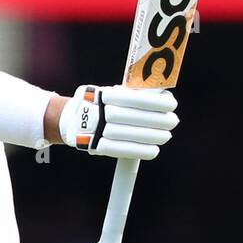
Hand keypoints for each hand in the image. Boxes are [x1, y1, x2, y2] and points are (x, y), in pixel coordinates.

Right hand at [60, 83, 177, 159]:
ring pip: (127, 134)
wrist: (69, 120)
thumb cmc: (100, 104)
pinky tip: (154, 150)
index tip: (171, 104)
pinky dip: (139, 151)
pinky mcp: (95, 146)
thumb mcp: (112, 92)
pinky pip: (119, 150)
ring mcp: (95, 130)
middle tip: (173, 121)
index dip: (154, 102)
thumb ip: (132, 93)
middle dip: (157, 120)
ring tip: (166, 136)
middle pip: (132, 117)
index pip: (133, 98)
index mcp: (103, 95)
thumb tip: (160, 93)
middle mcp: (98, 113)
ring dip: (151, 136)